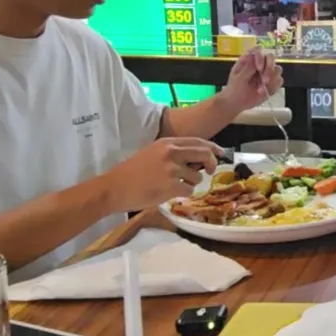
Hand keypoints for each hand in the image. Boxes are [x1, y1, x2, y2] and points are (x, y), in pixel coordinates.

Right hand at [98, 137, 223, 210]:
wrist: (114, 187)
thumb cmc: (132, 172)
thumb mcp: (153, 153)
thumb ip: (174, 153)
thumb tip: (197, 159)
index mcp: (167, 143)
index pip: (198, 142)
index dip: (213, 148)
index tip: (221, 153)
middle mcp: (171, 153)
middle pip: (204, 154)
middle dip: (212, 163)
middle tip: (211, 171)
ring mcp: (172, 169)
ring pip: (197, 177)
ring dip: (191, 183)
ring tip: (173, 185)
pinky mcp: (171, 186)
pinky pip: (189, 190)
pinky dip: (183, 194)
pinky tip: (169, 193)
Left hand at [218, 47, 283, 111]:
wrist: (237, 103)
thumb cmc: (234, 89)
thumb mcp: (238, 79)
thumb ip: (247, 69)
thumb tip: (254, 59)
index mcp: (249, 59)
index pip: (258, 50)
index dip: (260, 56)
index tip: (258, 68)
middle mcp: (259, 63)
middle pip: (271, 57)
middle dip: (269, 68)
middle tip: (265, 80)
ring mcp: (267, 72)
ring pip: (277, 69)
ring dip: (272, 79)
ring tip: (261, 89)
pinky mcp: (272, 82)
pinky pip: (279, 80)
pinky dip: (275, 86)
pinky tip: (266, 92)